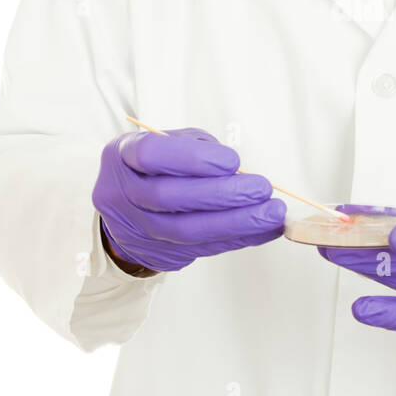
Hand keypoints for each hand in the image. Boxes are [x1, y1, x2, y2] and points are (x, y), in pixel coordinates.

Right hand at [93, 128, 285, 272]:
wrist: (126, 209)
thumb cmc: (156, 167)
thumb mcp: (170, 143)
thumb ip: (199, 148)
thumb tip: (237, 171)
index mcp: (123, 156)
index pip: (151, 154)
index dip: (193, 158)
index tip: (232, 161)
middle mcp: (124, 194)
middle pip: (170, 198)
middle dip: (222, 194)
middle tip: (261, 188)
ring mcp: (138, 228)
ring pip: (187, 231)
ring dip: (236, 222)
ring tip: (271, 213)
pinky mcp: (159, 252)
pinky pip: (203, 248)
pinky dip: (239, 238)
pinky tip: (265, 229)